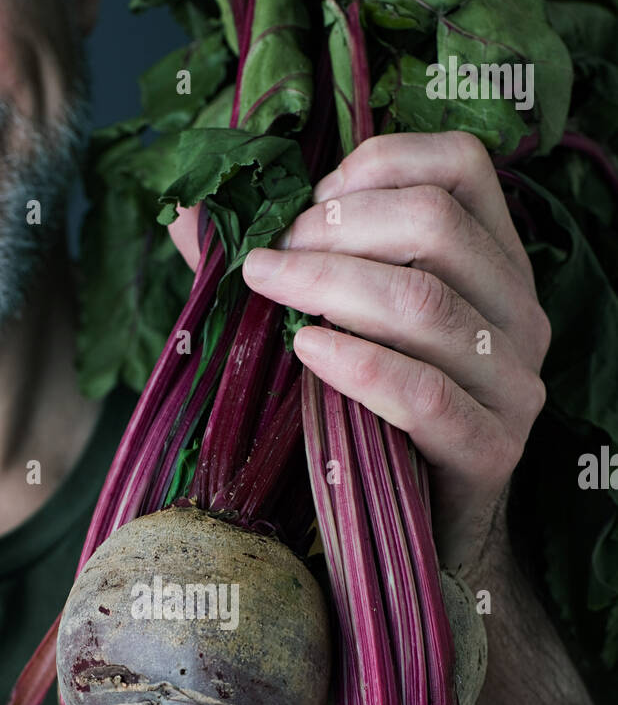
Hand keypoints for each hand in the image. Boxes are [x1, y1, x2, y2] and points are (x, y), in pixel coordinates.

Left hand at [170, 131, 550, 572]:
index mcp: (493, 264)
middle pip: (434, 226)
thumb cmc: (371, 420)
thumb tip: (188, 212)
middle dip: (334, 230)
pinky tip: (306, 350)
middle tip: (270, 260)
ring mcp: (513, 383)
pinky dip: (359, 364)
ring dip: (331, 286)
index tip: (305, 203)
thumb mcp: (336, 326)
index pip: (461, 166)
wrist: (417, 537)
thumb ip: (282, 264)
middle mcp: (517, 313)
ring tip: (269, 292)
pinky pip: (426, 394)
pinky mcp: (493, 450)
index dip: (375, 166)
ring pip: (426, 303)